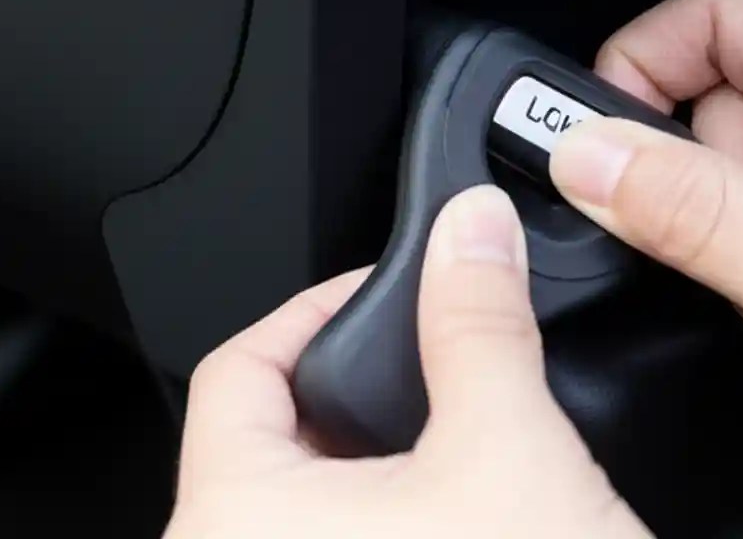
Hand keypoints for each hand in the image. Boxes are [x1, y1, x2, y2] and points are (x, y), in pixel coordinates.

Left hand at [165, 186, 650, 538]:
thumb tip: (473, 233)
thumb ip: (480, 324)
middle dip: (360, 389)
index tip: (382, 291)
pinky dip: (383, 521)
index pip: (237, 367)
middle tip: (433, 362)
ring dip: (379, 462)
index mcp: (233, 522)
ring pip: (305, 504)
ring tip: (457, 444)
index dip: (316, 308)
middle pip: (270, 435)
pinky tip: (453, 519)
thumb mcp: (509, 455)